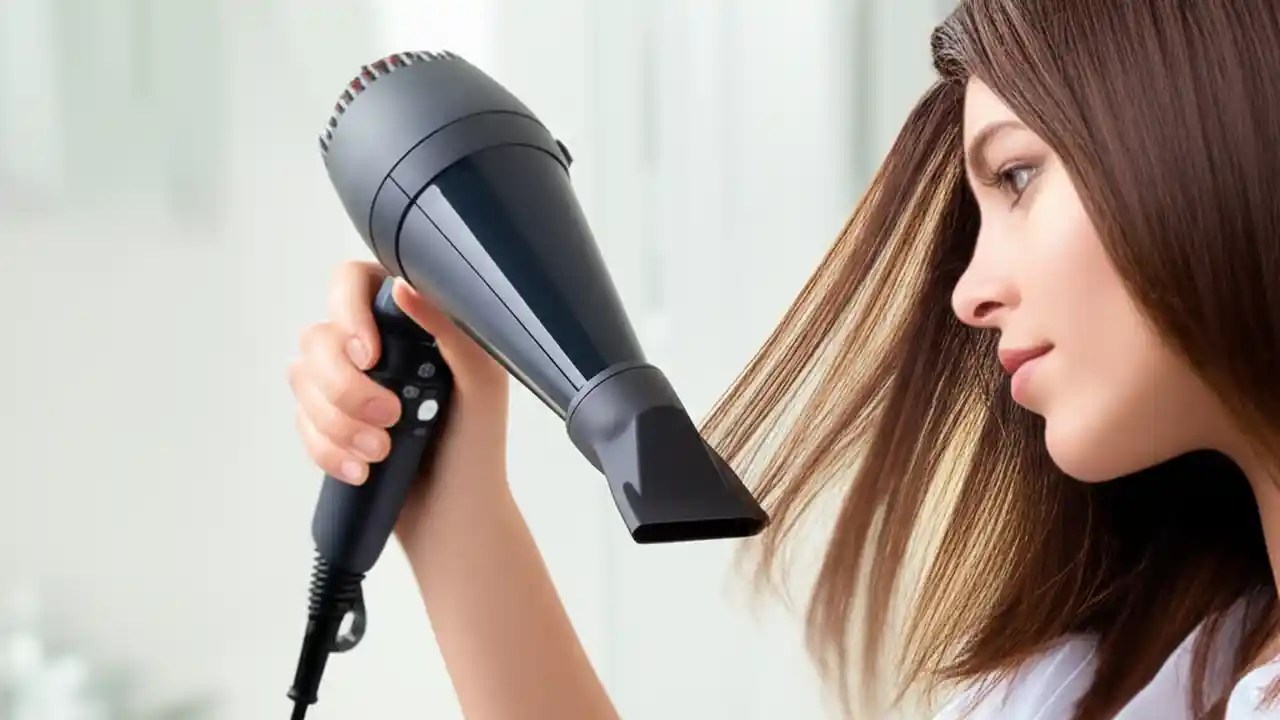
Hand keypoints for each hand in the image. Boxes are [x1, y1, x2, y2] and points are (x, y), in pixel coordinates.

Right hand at [287, 260, 510, 532]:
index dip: (349, 312)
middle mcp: (376, 344)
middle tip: (389, 416)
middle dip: (346, 385)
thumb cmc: (477, 446)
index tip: (370, 355)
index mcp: (412, 321)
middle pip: (319, 337)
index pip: (354, 282)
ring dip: (338, 422)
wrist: (454, 516)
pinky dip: (326, 448)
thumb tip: (404, 287)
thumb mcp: (482, 382)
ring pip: (303, 379)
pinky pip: (302, 421)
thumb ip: (451, 327)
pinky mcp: (330, 421)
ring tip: (380, 451)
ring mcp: (348, 383)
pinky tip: (361, 468)